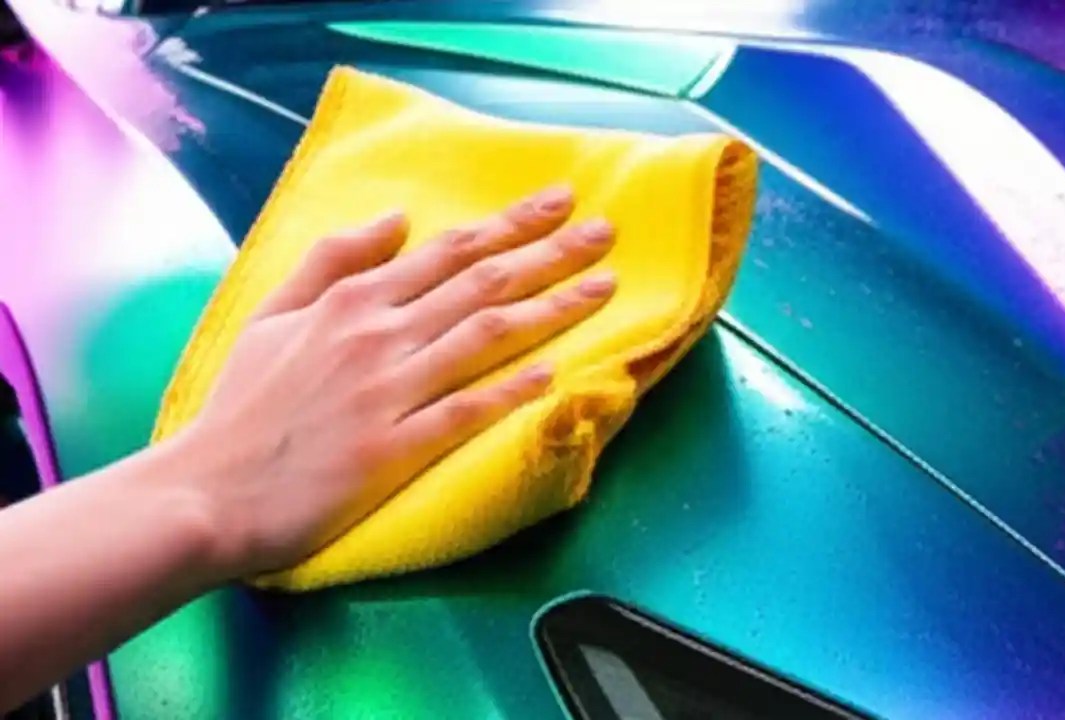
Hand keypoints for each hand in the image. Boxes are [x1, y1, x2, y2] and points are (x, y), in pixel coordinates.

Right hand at [175, 186, 614, 578]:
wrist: (208, 493)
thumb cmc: (242, 408)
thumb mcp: (271, 313)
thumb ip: (331, 259)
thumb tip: (397, 217)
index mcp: (351, 300)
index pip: (449, 250)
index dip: (511, 224)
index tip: (561, 203)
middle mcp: (377, 335)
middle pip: (482, 283)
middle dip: (551, 252)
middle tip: (607, 232)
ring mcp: (387, 392)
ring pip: (487, 336)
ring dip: (552, 308)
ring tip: (603, 288)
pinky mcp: (392, 450)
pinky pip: (465, 411)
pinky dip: (512, 389)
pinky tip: (556, 371)